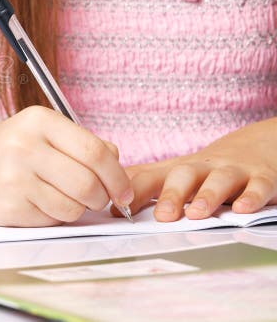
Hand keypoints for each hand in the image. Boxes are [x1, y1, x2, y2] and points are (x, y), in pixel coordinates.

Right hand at [0, 106, 133, 226]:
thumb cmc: (3, 149)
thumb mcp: (38, 132)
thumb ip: (79, 143)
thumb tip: (116, 161)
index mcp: (39, 121)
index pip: (95, 151)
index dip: (117, 176)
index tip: (124, 190)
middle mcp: (25, 147)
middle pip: (88, 183)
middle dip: (101, 197)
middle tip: (98, 199)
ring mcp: (15, 178)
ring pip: (73, 206)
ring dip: (76, 208)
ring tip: (60, 197)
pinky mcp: (9, 206)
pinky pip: (52, 220)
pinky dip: (54, 217)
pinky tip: (38, 203)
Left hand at [111, 117, 276, 221]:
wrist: (255, 148)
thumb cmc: (206, 169)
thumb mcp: (174, 172)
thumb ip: (144, 182)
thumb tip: (103, 192)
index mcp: (177, 170)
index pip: (151, 177)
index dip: (134, 191)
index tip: (117, 208)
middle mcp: (202, 168)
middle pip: (184, 175)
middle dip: (172, 195)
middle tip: (162, 216)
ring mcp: (232, 172)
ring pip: (219, 180)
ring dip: (208, 195)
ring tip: (198, 214)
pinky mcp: (260, 178)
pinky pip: (257, 187)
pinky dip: (251, 197)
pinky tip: (243, 210)